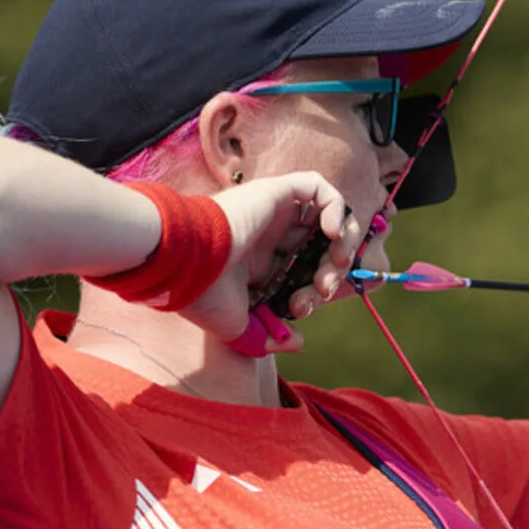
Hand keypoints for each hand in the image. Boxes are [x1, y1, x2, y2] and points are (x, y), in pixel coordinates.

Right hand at [186, 173, 358, 352]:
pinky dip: (335, 207)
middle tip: (322, 289)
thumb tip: (297, 341)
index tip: (306, 306)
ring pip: (327, 215)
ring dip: (342, 240)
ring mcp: (273, 212)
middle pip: (321, 246)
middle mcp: (270, 235)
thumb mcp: (238, 328)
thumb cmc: (204, 296)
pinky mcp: (275, 192)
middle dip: (332, 271)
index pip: (305, 268)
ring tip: (335, 262)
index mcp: (262, 262)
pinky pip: (318, 187)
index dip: (318, 287)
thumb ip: (267, 337)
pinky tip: (330, 234)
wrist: (185, 264)